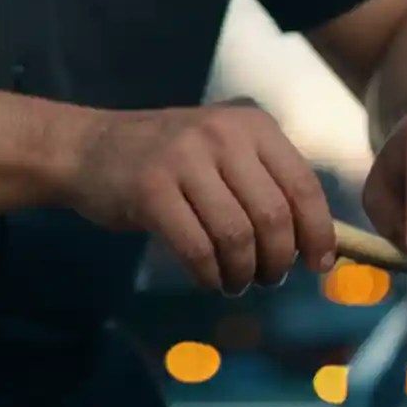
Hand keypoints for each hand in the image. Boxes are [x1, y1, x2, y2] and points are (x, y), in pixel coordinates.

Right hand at [67, 104, 337, 293]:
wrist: (88, 147)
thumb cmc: (168, 160)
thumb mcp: (223, 152)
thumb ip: (266, 185)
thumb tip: (319, 244)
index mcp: (252, 125)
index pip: (303, 185)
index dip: (318, 233)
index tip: (318, 265)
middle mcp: (222, 135)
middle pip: (273, 217)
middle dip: (278, 261)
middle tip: (268, 278)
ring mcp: (184, 158)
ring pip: (237, 237)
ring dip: (243, 273)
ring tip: (236, 281)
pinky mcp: (150, 189)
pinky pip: (197, 249)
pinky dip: (209, 275)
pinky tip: (208, 279)